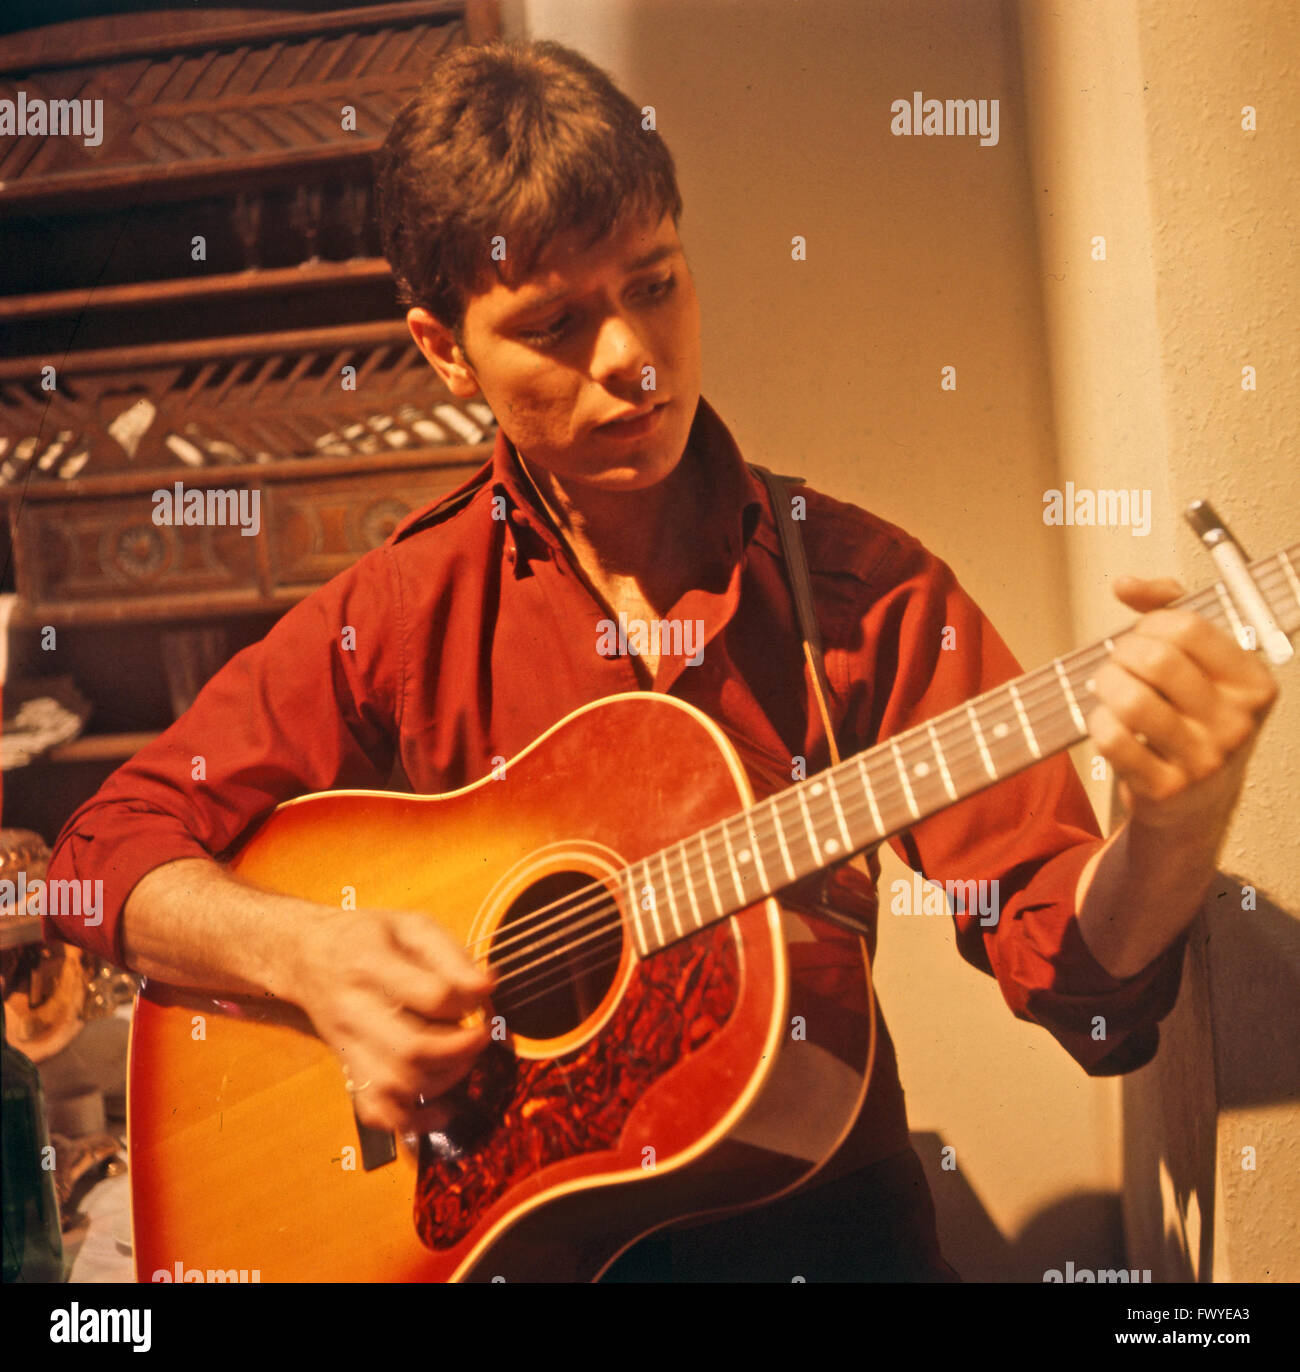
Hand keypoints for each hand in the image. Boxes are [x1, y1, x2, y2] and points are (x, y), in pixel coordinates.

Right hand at [291, 906, 494, 1133]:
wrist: (306, 956)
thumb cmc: (366, 937)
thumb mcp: (410, 925)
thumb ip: (450, 953)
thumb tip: (486, 986)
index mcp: (372, 965)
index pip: (434, 996)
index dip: (471, 1000)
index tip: (483, 993)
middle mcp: (355, 1010)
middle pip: (414, 1049)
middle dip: (462, 1048)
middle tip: (480, 1033)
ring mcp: (348, 1046)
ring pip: (397, 1085)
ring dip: (445, 1080)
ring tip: (463, 1058)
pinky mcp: (348, 1070)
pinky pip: (377, 1111)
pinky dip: (413, 1120)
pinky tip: (442, 1108)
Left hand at [1087, 576, 1278, 834]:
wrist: (1196, 802)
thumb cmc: (1193, 718)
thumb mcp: (1202, 664)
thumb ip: (1168, 610)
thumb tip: (1125, 584)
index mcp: (1253, 684)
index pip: (1191, 627)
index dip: (1151, 621)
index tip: (1143, 633)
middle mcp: (1236, 724)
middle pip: (1157, 661)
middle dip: (1122, 652)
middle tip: (1119, 662)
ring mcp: (1203, 761)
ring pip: (1131, 700)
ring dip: (1105, 684)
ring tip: (1108, 687)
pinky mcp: (1166, 788)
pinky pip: (1113, 740)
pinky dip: (1097, 723)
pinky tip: (1106, 722)